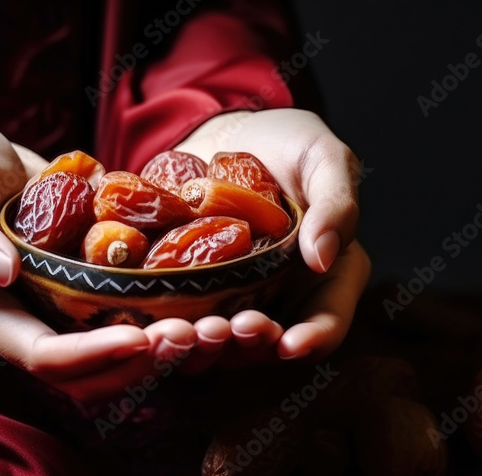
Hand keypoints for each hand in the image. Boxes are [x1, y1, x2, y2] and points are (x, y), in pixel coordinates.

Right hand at [0, 113, 196, 402]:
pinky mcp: (78, 286)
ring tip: (207, 328)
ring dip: (157, 352)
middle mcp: (20, 318)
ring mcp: (50, 305)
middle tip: (192, 337)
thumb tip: (2, 270)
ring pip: (108, 357)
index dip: (89, 355)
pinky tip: (201, 298)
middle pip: (81, 374)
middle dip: (137, 364)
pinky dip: (159, 317)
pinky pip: (121, 316)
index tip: (139, 338)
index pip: (36, 355)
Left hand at [175, 109, 370, 364]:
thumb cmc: (289, 146)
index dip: (313, 340)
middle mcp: (278, 300)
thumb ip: (336, 203)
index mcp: (324, 277)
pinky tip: (144, 322)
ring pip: (216, 344)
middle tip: (224, 329)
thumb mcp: (323, 159)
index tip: (290, 343)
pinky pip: (174, 320)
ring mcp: (230, 301)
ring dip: (198, 347)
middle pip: (266, 346)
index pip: (327, 322)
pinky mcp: (186, 293)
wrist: (227, 134)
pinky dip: (159, 327)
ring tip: (180, 331)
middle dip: (244, 347)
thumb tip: (324, 256)